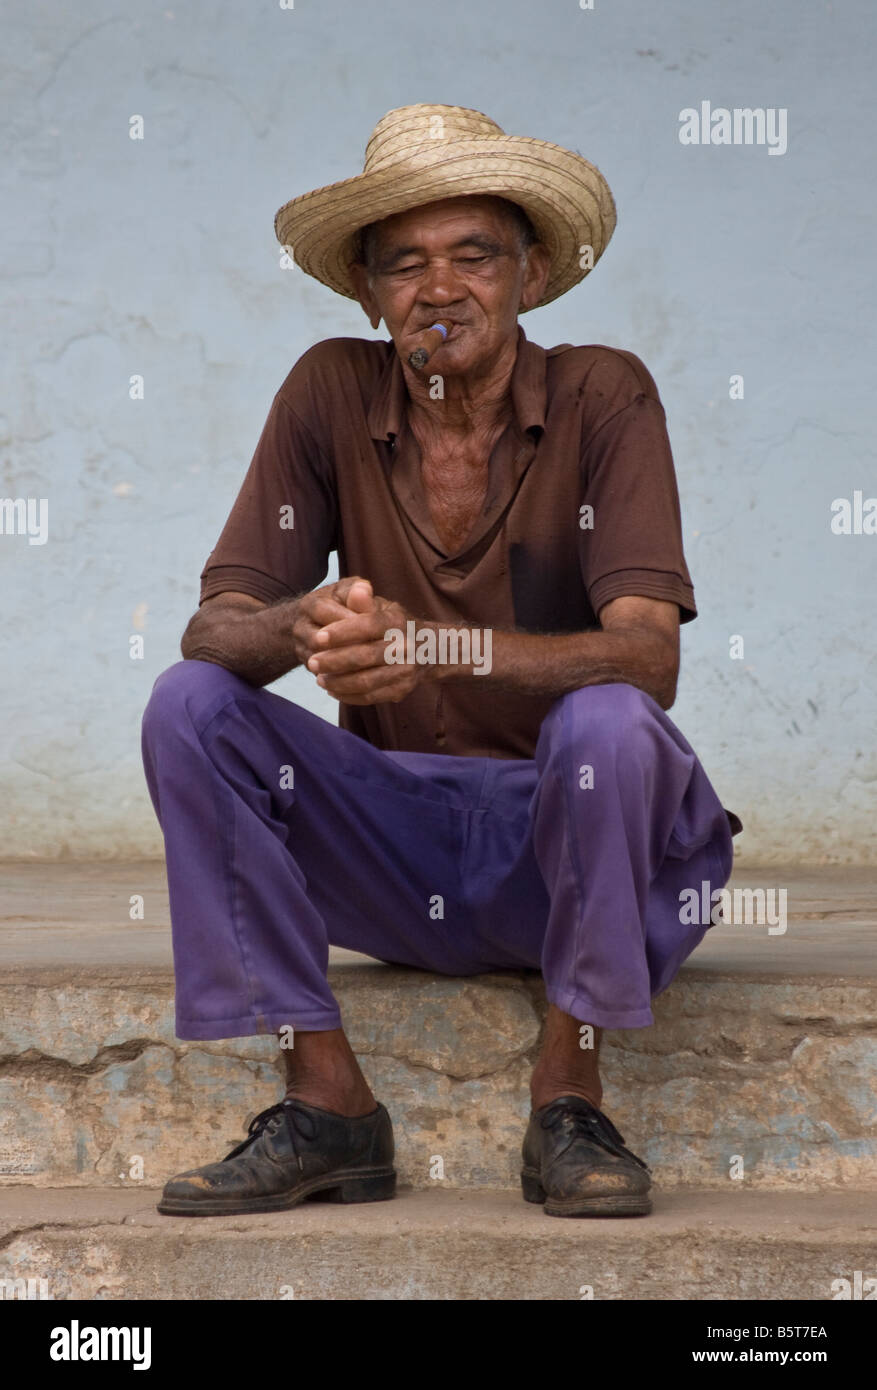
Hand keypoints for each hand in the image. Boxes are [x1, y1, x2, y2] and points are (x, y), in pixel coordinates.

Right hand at [289, 576, 373, 667]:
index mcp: (310, 604)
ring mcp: (301, 649)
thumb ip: (356, 591)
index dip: (349, 621)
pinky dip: (344, 676)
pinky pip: (325, 675)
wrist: (314, 623)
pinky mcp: (310, 667)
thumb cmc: (339, 602)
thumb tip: (365, 589)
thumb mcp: (347, 591)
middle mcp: (300, 627)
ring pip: (320, 662)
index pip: (324, 613)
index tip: (375, 628)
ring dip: (345, 665)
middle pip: (319, 641)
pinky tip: (365, 676)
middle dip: (348, 646)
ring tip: (372, 665)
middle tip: (375, 651)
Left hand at [306, 579, 426, 704]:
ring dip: (338, 682)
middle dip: (334, 661)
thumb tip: (357, 589)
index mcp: (397, 622)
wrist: (431, 650)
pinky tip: (333, 690)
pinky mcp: (401, 690)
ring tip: (319, 678)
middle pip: (365, 656)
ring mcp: (405, 671)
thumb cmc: (396, 625)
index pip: (368, 625)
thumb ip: (364, 602)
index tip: (318, 637)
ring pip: (366, 681)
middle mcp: (405, 647)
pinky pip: (371, 697)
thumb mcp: (383, 608)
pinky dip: (348, 696)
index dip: (342, 632)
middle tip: (312, 662)